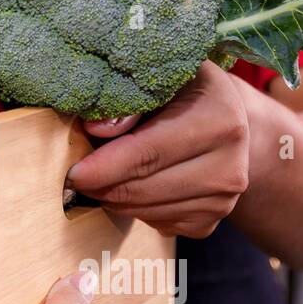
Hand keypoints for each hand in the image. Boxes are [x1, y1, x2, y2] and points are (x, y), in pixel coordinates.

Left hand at [67, 61, 250, 238]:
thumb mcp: (161, 79)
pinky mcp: (210, 223)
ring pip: (145, 211)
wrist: (229, 121)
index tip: (72, 173)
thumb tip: (95, 128)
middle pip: (143, 188)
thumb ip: (128, 102)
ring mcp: (223, 201)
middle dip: (100, 185)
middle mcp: (230, 166)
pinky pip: (156, 224)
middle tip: (74, 175)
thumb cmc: (185, 91)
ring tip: (103, 174)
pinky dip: (135, 209)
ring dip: (114, 198)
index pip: (149, 153)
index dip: (105, 166)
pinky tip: (135, 184)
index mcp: (219, 119)